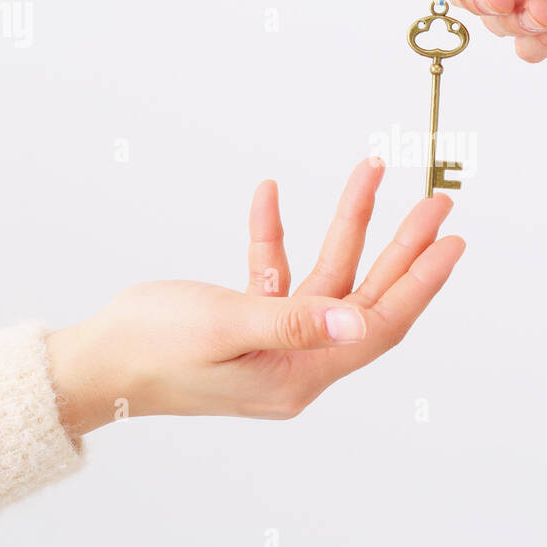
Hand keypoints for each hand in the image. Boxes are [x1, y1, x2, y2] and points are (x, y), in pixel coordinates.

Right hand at [46, 158, 464, 432]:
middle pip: (365, 295)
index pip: (379, 324)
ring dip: (345, 224)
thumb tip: (358, 323)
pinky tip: (268, 196)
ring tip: (370, 172)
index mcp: (299, 373)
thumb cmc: (150, 350)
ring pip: (327, 276)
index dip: (420, 282)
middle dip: (402, 247)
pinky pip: (276, 273)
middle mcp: (295, 361)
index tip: (452, 242)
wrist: (94, 364)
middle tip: (436, 203)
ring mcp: (273, 341)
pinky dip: (274, 237)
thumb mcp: (225, 327)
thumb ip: (294, 320)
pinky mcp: (247, 322)